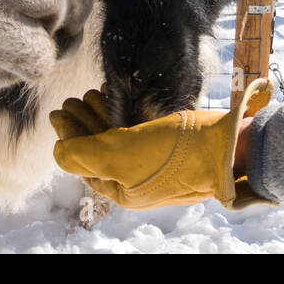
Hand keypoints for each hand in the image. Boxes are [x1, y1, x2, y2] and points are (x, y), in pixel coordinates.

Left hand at [50, 79, 275, 209]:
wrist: (226, 147)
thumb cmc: (172, 156)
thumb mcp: (119, 157)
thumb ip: (82, 155)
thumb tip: (57, 152)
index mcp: (123, 190)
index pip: (84, 163)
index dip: (68, 138)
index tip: (58, 112)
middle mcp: (136, 178)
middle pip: (99, 148)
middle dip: (82, 124)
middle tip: (71, 100)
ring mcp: (154, 159)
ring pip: (117, 135)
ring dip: (100, 115)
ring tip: (91, 93)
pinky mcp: (169, 141)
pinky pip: (137, 127)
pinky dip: (123, 112)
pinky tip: (116, 95)